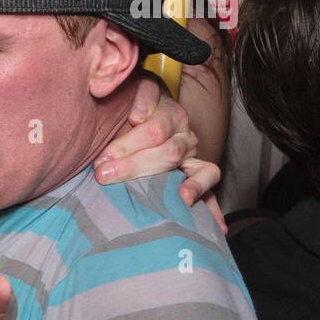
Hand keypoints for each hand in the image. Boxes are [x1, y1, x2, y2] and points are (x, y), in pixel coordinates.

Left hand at [94, 73, 221, 207]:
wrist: (143, 113)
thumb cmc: (131, 107)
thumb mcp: (133, 91)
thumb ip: (138, 95)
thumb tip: (139, 115)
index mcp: (172, 115)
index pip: (153, 131)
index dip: (126, 145)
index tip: (102, 159)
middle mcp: (186, 138)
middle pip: (169, 153)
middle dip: (136, 166)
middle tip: (106, 177)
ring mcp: (194, 160)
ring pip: (200, 172)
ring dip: (189, 186)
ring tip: (180, 199)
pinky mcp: (196, 179)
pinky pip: (212, 194)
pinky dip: (214, 209)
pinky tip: (217, 227)